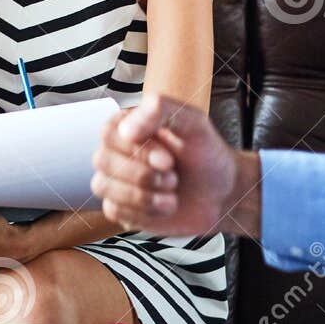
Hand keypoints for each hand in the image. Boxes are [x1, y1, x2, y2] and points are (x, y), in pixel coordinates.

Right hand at [89, 95, 260, 237]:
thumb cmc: (206, 154)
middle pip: (102, 160)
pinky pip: (112, 210)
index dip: (138, 150)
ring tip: (171, 196)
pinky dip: (142, 212)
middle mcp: (116, 150)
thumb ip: (162, 110)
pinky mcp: (121, 208)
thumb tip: (126, 129)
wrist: (222, 193)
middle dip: (142, 174)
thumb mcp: (194, 122)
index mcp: (127, 124)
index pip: (109, 134)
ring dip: (141, 195)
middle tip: (173, 178)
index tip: (168, 160)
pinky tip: (164, 207)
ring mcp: (115, 180)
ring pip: (102, 186)